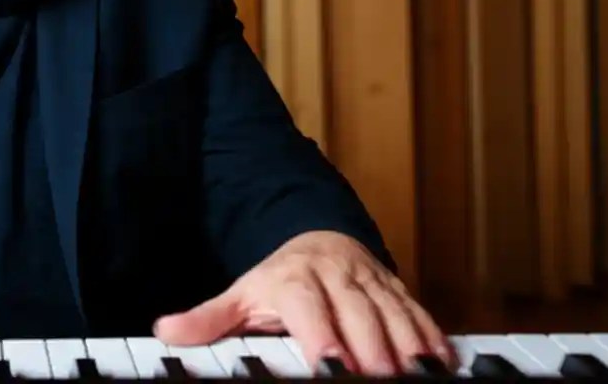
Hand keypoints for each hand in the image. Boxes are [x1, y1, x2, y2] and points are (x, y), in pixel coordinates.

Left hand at [153, 231, 453, 375]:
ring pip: (395, 315)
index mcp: (295, 280)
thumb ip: (209, 318)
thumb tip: (166, 331)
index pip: (309, 308)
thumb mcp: (241, 295)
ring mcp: (371, 282)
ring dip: (408, 348)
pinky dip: (432, 337)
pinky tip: (441, 364)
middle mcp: (337, 278)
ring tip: (417, 378)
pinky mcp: (398, 289)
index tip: (330, 364)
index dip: (322, 336)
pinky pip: (419, 312)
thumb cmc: (279, 278)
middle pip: (359, 315)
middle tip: (382, 381)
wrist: (319, 238)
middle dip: (373, 351)